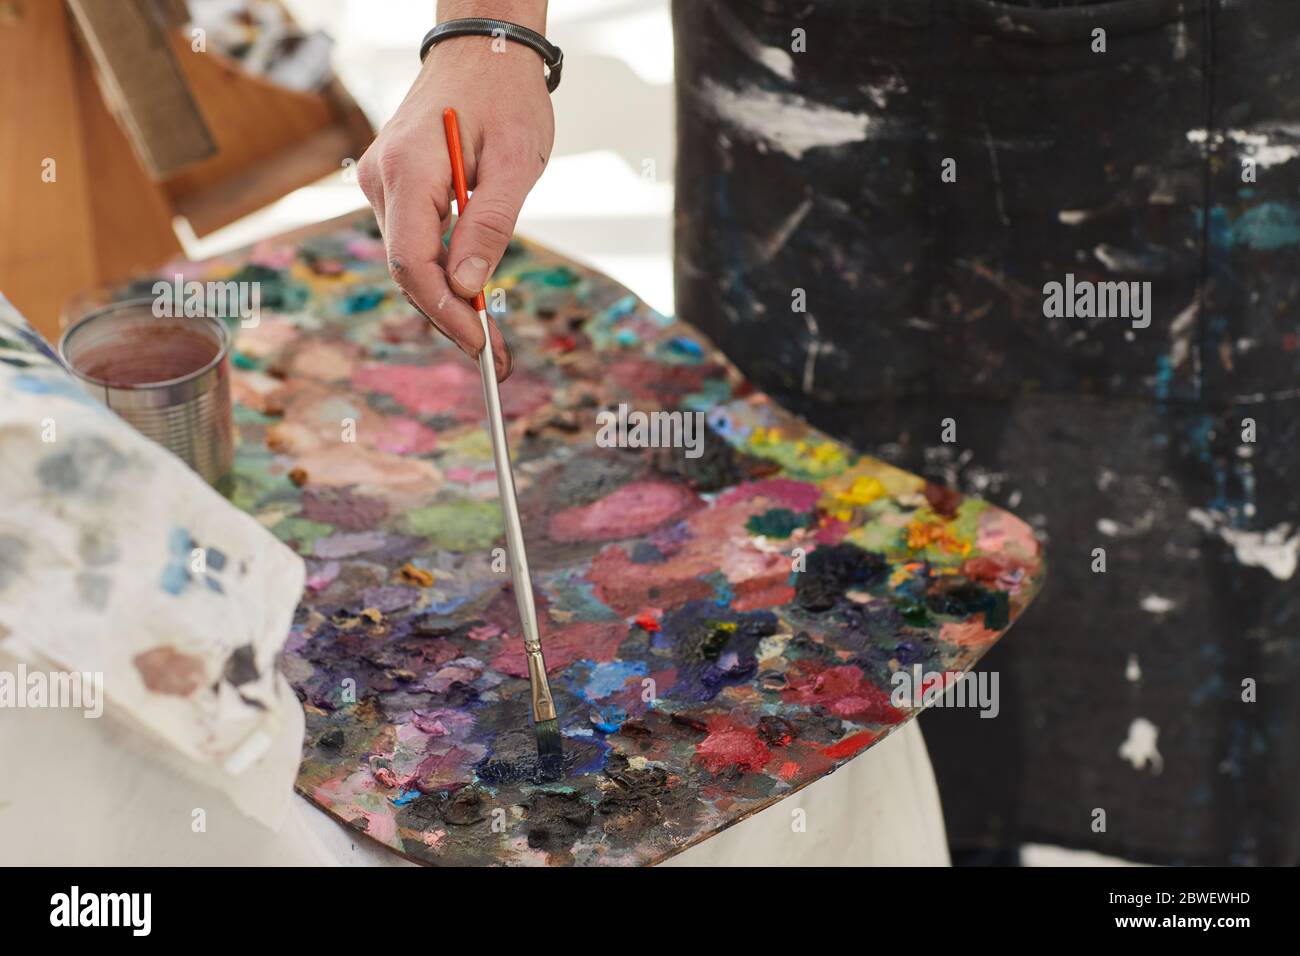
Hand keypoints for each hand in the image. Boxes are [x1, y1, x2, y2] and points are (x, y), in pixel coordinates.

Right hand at [357, 30, 553, 379]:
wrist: (481, 49)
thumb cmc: (506, 96)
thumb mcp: (517, 160)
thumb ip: (491, 223)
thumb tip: (468, 286)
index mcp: (408, 169)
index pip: (413, 261)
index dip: (445, 311)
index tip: (481, 345)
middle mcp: (381, 178)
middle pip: (408, 269)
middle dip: (450, 317)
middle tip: (496, 356)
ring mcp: (380, 182)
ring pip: (409, 260)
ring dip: (447, 300)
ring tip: (490, 337)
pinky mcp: (391, 186)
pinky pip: (413, 241)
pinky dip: (442, 273)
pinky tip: (472, 297)